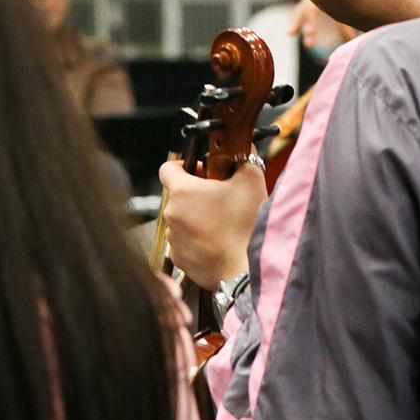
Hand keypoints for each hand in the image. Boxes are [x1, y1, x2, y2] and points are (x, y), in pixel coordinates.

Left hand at [156, 159, 265, 290]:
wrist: (246, 270)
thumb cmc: (247, 224)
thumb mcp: (252, 182)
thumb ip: (244, 160)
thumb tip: (242, 149)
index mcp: (182, 191)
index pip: (167, 168)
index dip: (184, 166)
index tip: (202, 170)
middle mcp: (171, 213)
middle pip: (179, 196)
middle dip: (197, 195)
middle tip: (221, 199)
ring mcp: (173, 237)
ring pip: (182, 220)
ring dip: (197, 218)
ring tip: (223, 224)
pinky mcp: (179, 258)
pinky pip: (185, 242)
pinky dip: (198, 240)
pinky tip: (218, 243)